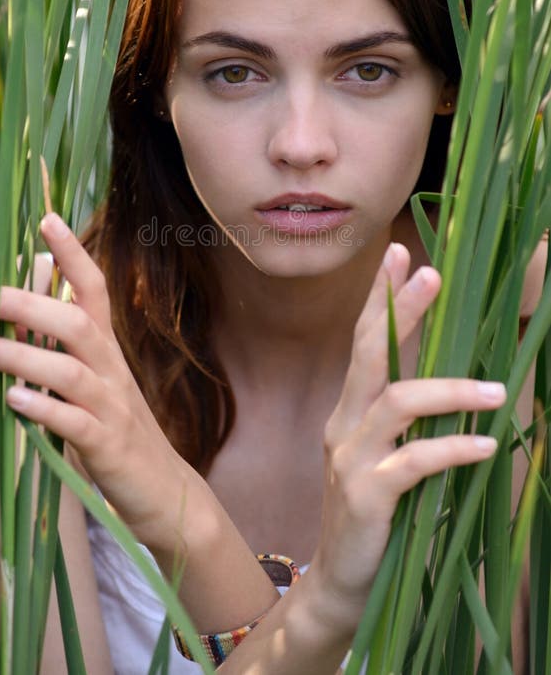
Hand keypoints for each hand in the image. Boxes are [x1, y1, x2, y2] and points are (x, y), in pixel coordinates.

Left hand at [0, 213, 199, 550]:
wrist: (165, 491)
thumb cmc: (119, 433)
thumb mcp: (96, 386)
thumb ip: (64, 355)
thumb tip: (18, 325)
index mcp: (108, 352)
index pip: (94, 290)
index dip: (73, 254)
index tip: (47, 219)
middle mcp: (112, 372)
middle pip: (77, 324)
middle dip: (29, 305)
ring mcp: (112, 409)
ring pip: (70, 371)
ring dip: (23, 356)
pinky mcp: (107, 447)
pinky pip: (74, 423)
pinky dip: (41, 409)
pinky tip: (10, 400)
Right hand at [305, 242, 505, 634]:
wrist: (341, 584)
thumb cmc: (373, 515)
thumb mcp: (384, 458)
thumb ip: (403, 421)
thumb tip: (454, 381)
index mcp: (348, 411)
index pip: (363, 342)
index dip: (380, 298)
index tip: (397, 253)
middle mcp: (343, 424)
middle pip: (370, 352)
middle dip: (401, 309)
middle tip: (433, 273)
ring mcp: (350, 458)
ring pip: (397, 401)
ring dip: (450, 390)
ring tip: (497, 392)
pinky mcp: (366, 495)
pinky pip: (414, 461)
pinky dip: (453, 447)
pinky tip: (487, 446)